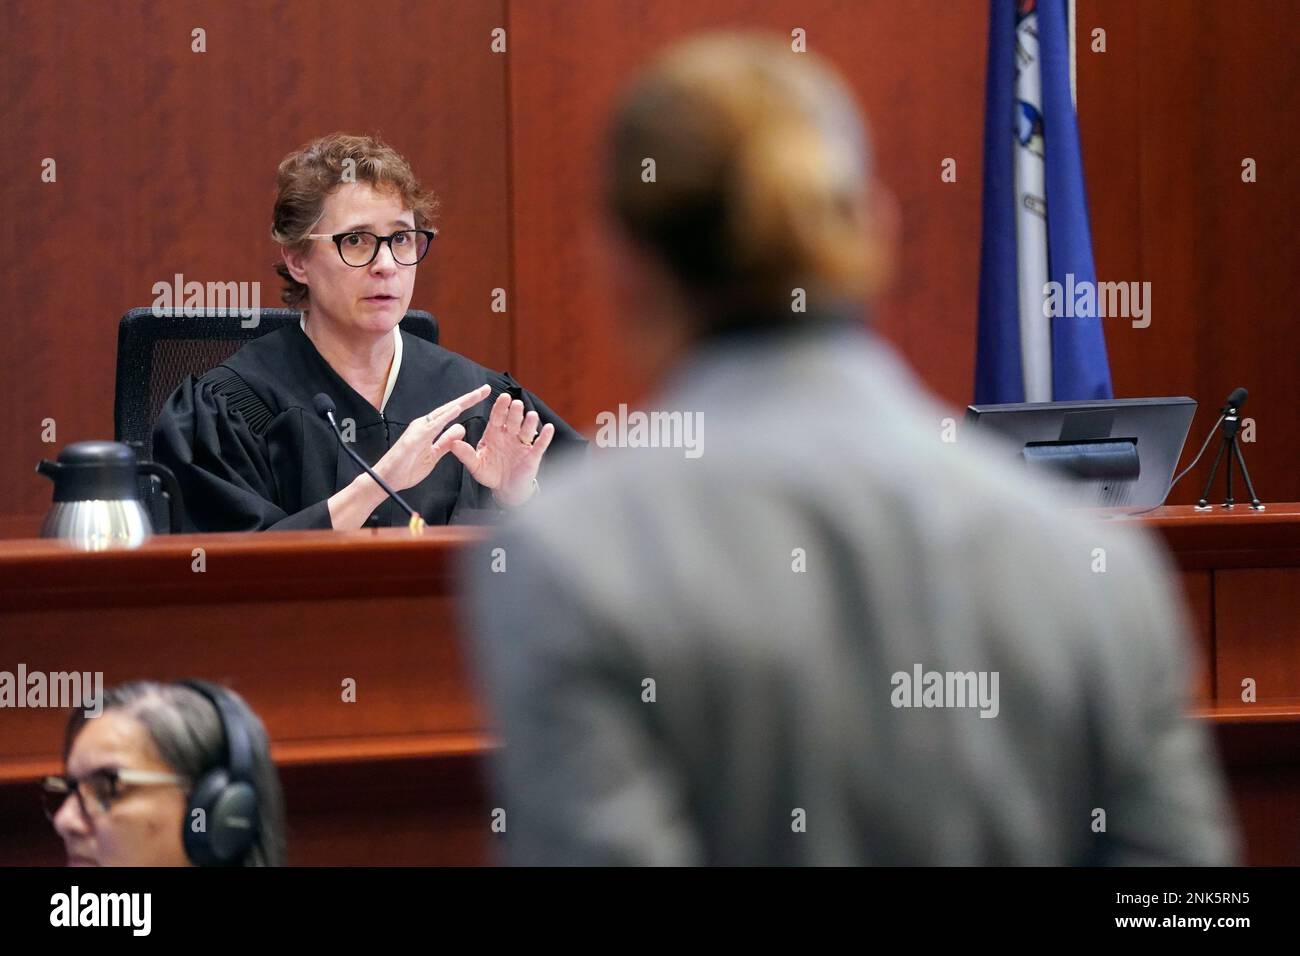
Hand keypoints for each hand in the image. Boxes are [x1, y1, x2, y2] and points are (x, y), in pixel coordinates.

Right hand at [372, 384, 491, 490]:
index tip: (482, 396)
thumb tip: (460, 429)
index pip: (452, 413)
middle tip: (486, 389)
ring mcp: (419, 429)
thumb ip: (446, 441)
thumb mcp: (434, 454)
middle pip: (451, 408)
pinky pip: (433, 425)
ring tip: (477, 395)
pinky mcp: (416, 437)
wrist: (388, 479)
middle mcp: (425, 425)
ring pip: (444, 412)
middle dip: (469, 398)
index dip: (467, 404)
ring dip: (461, 403)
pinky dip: (445, 416)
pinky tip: (457, 409)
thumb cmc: (406, 468)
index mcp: (429, 429)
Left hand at [449, 391, 554, 505]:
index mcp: (495, 433)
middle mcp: (510, 435)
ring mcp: (522, 444)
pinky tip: (548, 428)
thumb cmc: (490, 473)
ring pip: (527, 430)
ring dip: (530, 422)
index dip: (500, 407)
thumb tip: (452, 442)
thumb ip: (465, 454)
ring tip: (531, 415)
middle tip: (516, 404)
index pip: (497, 417)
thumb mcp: (475, 465)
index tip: (503, 398)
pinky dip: (545, 436)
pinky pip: (540, 444)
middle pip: (513, 421)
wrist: (505, 489)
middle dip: (515, 413)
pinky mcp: (533, 455)